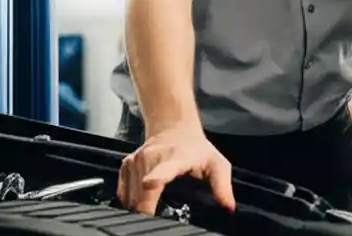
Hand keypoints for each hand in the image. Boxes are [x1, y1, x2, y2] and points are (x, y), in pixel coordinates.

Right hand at [117, 123, 235, 214]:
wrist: (173, 127)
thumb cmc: (195, 149)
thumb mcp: (216, 164)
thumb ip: (222, 186)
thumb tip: (228, 207)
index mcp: (175, 159)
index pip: (161, 171)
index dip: (153, 182)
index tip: (150, 187)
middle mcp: (152, 158)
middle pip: (142, 193)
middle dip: (148, 212)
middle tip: (158, 223)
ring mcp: (137, 161)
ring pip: (131, 197)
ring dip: (140, 208)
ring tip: (154, 212)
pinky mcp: (127, 165)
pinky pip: (123, 193)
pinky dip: (131, 202)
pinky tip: (143, 202)